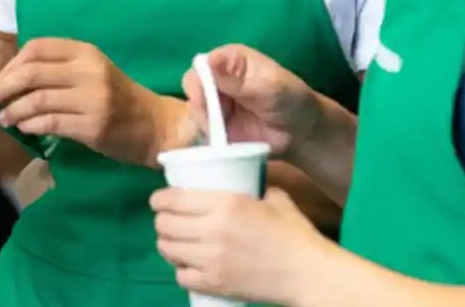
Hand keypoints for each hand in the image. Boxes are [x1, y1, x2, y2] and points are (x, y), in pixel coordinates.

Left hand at [0, 38, 189, 166]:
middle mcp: (89, 70)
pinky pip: (50, 123)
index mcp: (87, 52)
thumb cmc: (118, 98)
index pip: (38, 48)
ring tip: (3, 118)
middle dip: (1, 87)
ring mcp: (93, 98)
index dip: (11, 64)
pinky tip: (23, 129)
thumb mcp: (92, 73)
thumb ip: (58, 71)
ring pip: (37, 99)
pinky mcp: (93, 125)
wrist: (155, 126)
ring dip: (12, 110)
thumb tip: (9, 80)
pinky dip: (30, 126)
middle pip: (31, 73)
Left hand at [151, 187, 327, 304]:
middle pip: (165, 225)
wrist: (307, 273)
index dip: (159, 199)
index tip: (158, 200)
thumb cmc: (294, 233)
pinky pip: (181, 276)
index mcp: (226, 203)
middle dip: (162, 221)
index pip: (174, 199)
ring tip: (175, 242)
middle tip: (168, 221)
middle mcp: (212, 230)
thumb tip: (239, 180)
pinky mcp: (214, 284)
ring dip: (168, 244)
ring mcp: (211, 260)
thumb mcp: (273, 198)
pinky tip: (188, 264)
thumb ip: (250, 188)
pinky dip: (181, 270)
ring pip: (168, 250)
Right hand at [186, 45, 321, 158]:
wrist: (301, 133)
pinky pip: (200, 129)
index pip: (202, 64)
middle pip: (193, 87)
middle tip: (215, 122)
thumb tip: (209, 62)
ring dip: (203, 122)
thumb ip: (239, 79)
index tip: (207, 99)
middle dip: (200, 104)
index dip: (201, 80)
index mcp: (231, 60)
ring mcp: (215, 103)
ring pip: (194, 109)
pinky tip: (219, 142)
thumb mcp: (271, 87)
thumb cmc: (291, 100)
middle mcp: (218, 78)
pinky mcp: (215, 126)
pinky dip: (206, 136)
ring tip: (222, 134)